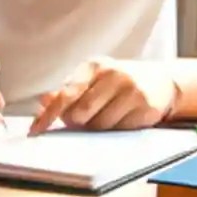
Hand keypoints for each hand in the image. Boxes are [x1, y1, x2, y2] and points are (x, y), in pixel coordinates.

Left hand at [30, 58, 176, 134]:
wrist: (161, 81)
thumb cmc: (117, 82)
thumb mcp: (92, 79)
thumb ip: (67, 90)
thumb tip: (43, 101)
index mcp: (94, 65)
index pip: (66, 94)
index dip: (49, 115)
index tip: (35, 131)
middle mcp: (113, 74)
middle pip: (80, 114)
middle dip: (77, 122)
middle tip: (85, 117)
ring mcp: (131, 90)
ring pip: (99, 125)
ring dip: (97, 127)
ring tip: (108, 113)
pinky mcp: (145, 106)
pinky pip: (118, 129)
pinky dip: (115, 128)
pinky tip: (123, 116)